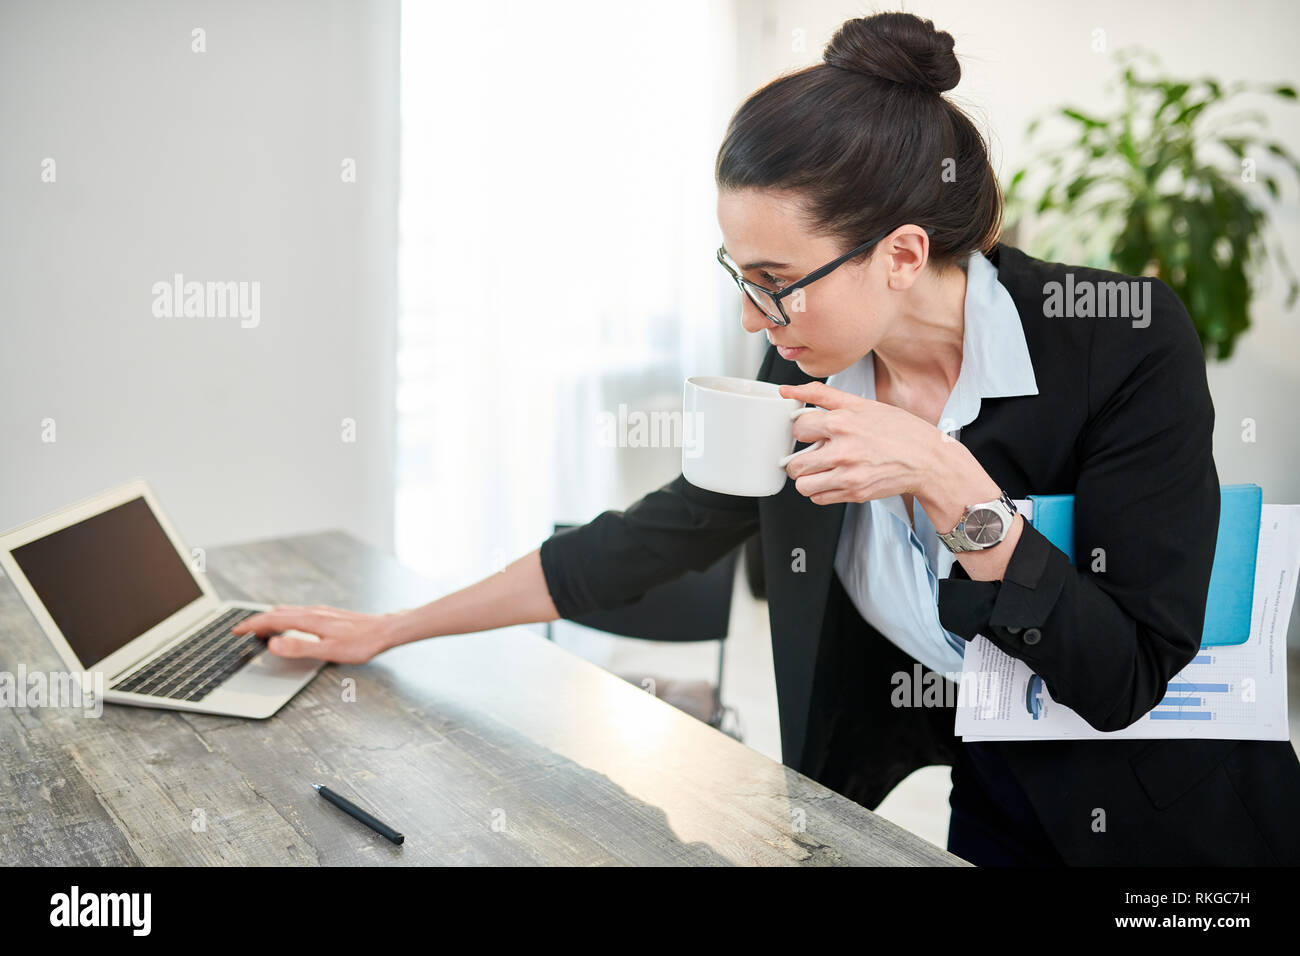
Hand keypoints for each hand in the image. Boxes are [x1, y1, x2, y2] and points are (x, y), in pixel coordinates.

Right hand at [231, 604, 397, 663]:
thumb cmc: (361, 643)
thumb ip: (299, 648)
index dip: (251, 625)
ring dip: (270, 620)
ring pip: (287, 612)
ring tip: (260, 629)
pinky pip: (298, 613)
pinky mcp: (328, 615)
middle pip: (277, 614)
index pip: (272, 620)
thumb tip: (273, 644)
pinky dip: (285, 619)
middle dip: (256, 621)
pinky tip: (290, 625)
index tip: (235, 630)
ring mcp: (321, 612)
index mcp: (309, 620)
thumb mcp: (329, 651)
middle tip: (241, 630)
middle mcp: (313, 612)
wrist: (385, 630)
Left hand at [778, 381, 942, 505]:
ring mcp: (848, 475)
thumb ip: (821, 395)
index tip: (812, 432)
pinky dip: (821, 491)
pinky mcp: (854, 493)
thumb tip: (787, 390)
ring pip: (803, 484)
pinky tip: (835, 479)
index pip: (797, 428)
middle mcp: (842, 450)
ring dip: (807, 478)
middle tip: (814, 454)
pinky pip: (819, 498)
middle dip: (800, 458)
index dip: (803, 430)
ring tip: (821, 469)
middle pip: (794, 463)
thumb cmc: (899, 430)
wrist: (928, 460)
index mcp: (842, 423)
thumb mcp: (862, 404)